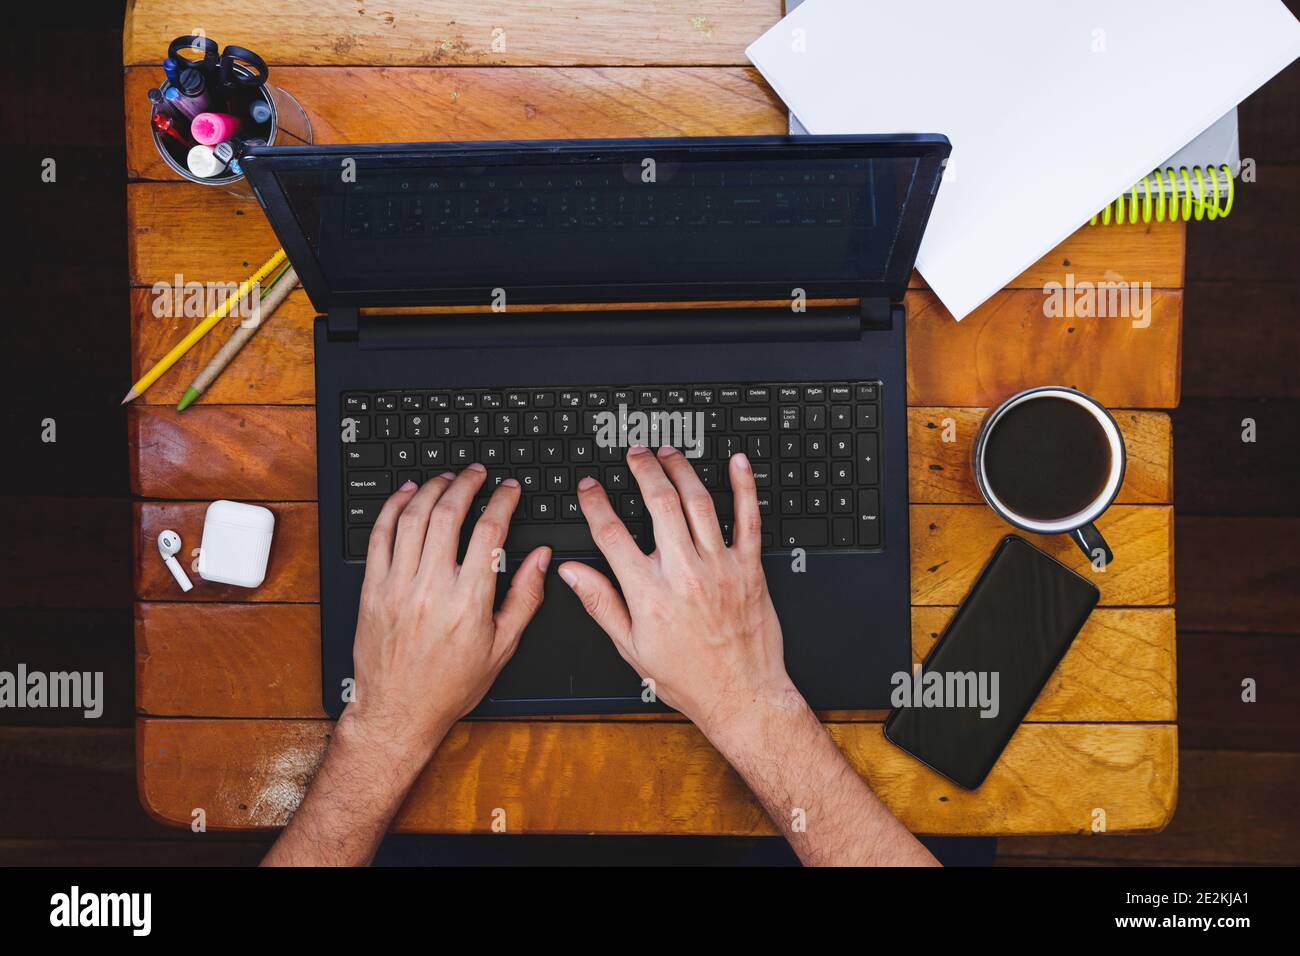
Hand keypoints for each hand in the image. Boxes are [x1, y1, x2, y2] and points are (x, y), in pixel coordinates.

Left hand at [342, 465, 549, 762]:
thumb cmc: (449, 686)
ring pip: (413, 518)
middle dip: (466, 484)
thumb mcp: (501, 647)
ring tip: (446, 478)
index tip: (509, 489)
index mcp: (469, 602)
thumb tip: (541, 559)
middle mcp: (432, 588)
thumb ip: (525, 597)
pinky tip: (406, 495)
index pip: (490, 532)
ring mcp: (398, 586)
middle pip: (449, 514)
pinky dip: (393, 508)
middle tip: (477, 474)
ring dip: (431, 489)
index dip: (503, 501)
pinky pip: (380, 536)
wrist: (398, 712)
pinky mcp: (372, 589)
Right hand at [557, 445, 799, 742]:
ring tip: (669, 454)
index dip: (596, 504)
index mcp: (649, 594)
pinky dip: (744, 487)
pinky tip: (737, 464)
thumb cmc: (689, 678)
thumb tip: (572, 573)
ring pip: (698, 502)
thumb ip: (601, 603)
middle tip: (635, 454)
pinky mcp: (750, 568)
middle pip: (658, 504)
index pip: (612, 534)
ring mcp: (720, 567)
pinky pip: (749, 519)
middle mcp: (684, 574)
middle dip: (643, 470)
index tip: (589, 487)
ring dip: (681, 470)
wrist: (742, 696)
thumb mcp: (632, 648)